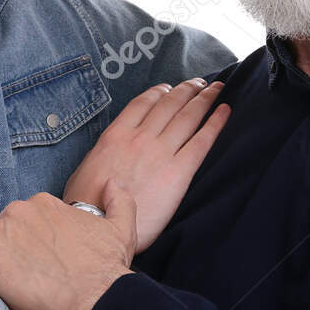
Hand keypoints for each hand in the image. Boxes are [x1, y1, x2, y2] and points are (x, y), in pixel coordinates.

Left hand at [0, 184, 138, 309]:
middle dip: (9, 250)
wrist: (94, 298)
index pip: (26, 219)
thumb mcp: (122, 229)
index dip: (29, 242)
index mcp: (47, 204)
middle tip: (22, 276)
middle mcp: (22, 209)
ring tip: (2, 285)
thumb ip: (119, 201)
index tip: (36, 261)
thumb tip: (111, 185)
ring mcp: (1, 229)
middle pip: (2, 229)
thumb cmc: (105, 270)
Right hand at [63, 78, 229, 251]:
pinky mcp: (178, 173)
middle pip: (169, 105)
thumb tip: (110, 158)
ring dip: (204, 98)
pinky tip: (225, 111)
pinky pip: (202, 141)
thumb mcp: (85, 170)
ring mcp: (160, 153)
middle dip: (186, 90)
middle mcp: (140, 138)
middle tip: (200, 83)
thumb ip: (103, 156)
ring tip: (215, 89)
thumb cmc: (84, 205)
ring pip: (187, 116)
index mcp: (116, 136)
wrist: (97, 226)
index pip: (142, 104)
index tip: (169, 88)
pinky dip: (216, 123)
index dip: (158, 93)